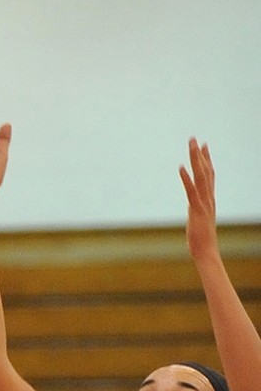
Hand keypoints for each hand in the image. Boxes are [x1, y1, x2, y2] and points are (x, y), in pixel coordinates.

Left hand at [180, 138, 218, 260]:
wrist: (206, 252)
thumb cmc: (201, 238)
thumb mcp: (199, 218)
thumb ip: (197, 209)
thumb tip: (193, 204)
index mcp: (209, 199)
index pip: (209, 175)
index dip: (206, 160)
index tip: (203, 145)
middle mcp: (208, 198)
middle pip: (206, 171)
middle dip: (200, 154)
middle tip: (195, 139)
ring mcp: (203, 203)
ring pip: (201, 177)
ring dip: (195, 160)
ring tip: (190, 145)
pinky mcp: (196, 210)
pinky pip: (191, 191)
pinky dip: (186, 178)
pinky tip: (180, 167)